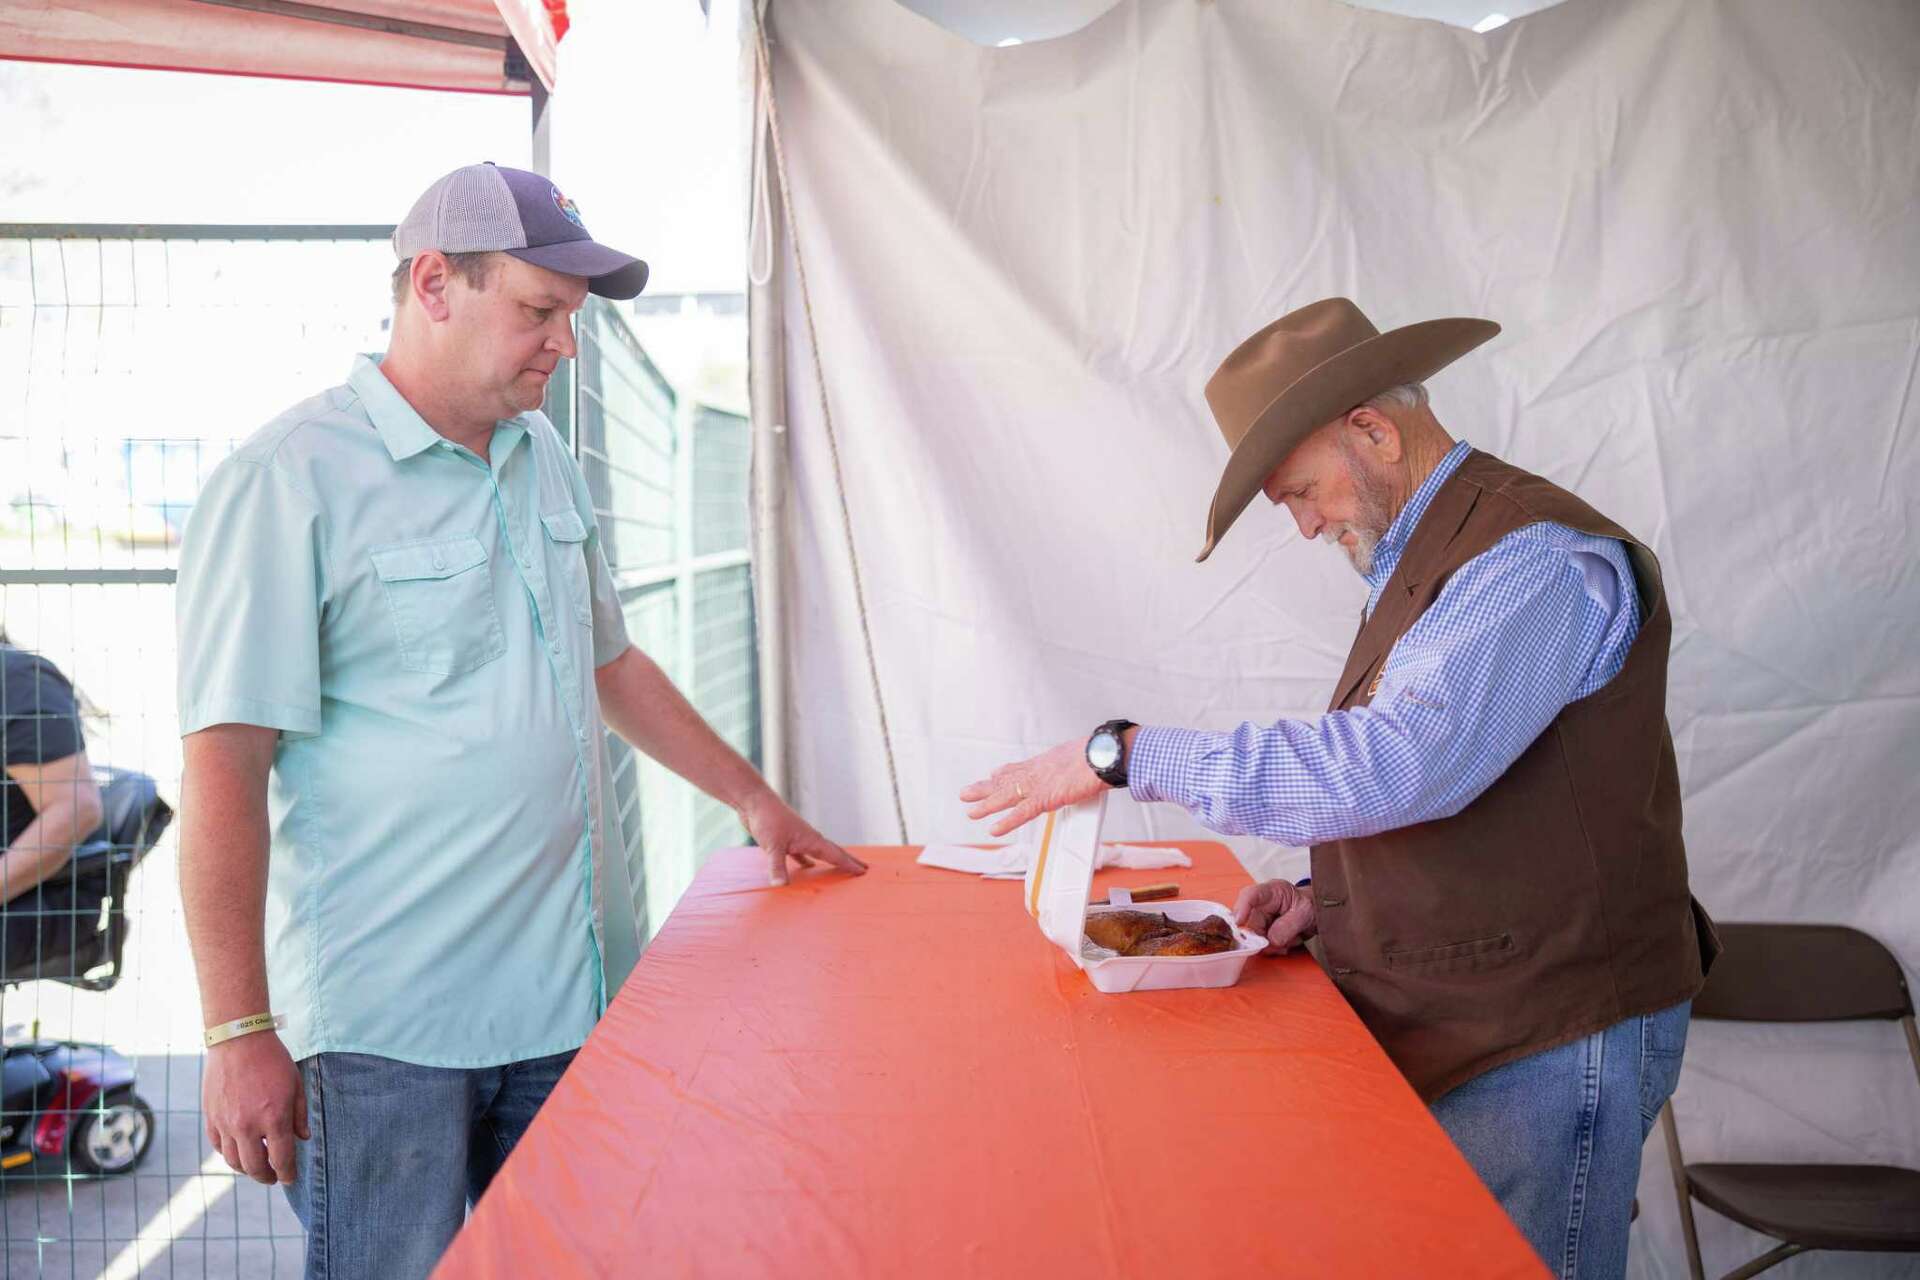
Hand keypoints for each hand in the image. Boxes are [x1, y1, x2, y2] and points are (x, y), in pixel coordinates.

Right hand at [203, 1030, 307, 1184]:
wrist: (238, 1040)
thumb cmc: (272, 1060)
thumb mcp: (295, 1084)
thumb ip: (299, 1115)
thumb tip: (303, 1138)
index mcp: (273, 1118)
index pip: (281, 1159)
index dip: (287, 1173)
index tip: (290, 1178)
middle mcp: (247, 1126)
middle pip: (254, 1167)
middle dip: (266, 1177)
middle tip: (273, 1177)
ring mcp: (225, 1123)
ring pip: (233, 1160)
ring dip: (246, 1168)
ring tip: (256, 1165)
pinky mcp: (210, 1117)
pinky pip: (218, 1145)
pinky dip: (229, 1152)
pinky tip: (239, 1149)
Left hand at [742, 794, 867, 885]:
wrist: (754, 801)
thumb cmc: (767, 819)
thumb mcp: (773, 846)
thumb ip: (778, 867)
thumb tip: (781, 886)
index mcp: (811, 839)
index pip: (835, 854)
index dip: (849, 864)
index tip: (864, 871)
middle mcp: (808, 838)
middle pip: (832, 852)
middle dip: (847, 861)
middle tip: (863, 869)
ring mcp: (797, 838)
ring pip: (818, 853)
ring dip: (830, 861)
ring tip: (841, 869)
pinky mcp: (785, 840)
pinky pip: (800, 854)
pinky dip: (805, 862)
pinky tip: (806, 868)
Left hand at [958, 738, 1106, 837]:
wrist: (1103, 755)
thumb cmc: (1101, 754)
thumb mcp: (1083, 755)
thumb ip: (1077, 763)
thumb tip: (1087, 764)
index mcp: (1046, 761)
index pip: (1020, 767)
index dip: (1004, 773)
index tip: (992, 774)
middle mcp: (1037, 771)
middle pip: (1005, 780)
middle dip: (985, 788)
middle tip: (965, 793)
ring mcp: (1039, 784)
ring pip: (1006, 796)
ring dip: (986, 805)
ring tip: (970, 812)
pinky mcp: (1045, 798)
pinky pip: (1021, 813)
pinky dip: (1007, 822)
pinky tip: (993, 829)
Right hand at [1234, 879, 1317, 954]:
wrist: (1316, 914)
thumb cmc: (1311, 906)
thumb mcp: (1305, 913)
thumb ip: (1288, 926)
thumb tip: (1271, 940)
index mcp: (1272, 891)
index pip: (1250, 895)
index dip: (1241, 908)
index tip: (1238, 923)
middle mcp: (1261, 904)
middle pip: (1250, 923)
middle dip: (1264, 937)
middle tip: (1282, 944)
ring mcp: (1261, 918)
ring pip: (1255, 937)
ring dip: (1272, 944)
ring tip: (1290, 940)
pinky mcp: (1262, 930)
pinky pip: (1262, 944)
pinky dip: (1275, 948)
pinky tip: (1287, 943)